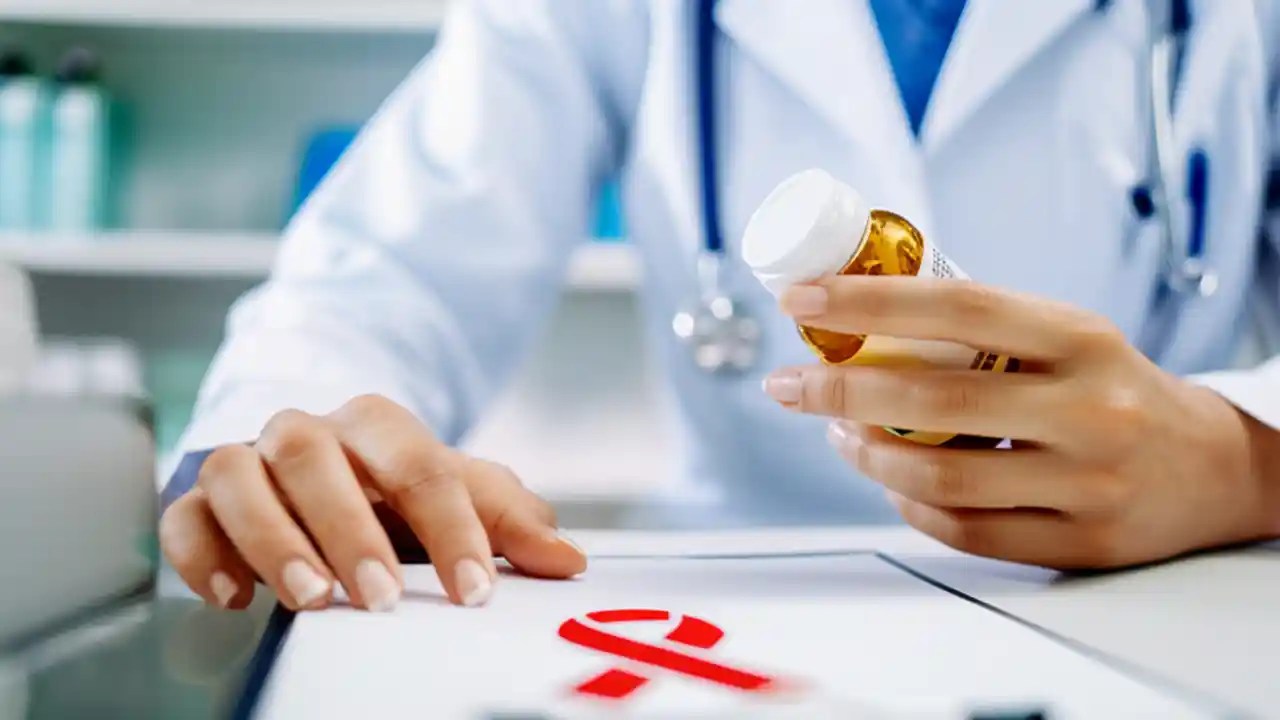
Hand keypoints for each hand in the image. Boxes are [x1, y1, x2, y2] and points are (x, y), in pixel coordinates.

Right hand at [160, 395, 585, 610]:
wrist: (321, 464)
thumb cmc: (392, 485)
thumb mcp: (457, 492)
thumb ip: (508, 518)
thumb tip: (566, 558)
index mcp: (379, 424)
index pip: (421, 466)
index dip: (452, 529)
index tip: (475, 592)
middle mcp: (308, 433)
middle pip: (316, 457)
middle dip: (350, 529)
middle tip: (382, 598)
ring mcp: (249, 461)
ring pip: (239, 474)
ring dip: (272, 536)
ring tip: (312, 598)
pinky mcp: (200, 499)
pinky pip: (184, 513)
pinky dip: (201, 552)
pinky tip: (233, 596)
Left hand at [764, 276, 1279, 568]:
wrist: (1212, 467)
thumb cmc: (1114, 387)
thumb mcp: (1068, 335)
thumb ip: (982, 329)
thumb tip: (856, 314)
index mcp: (1081, 338)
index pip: (958, 307)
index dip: (868, 302)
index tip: (801, 300)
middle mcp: (1092, 409)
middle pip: (935, 401)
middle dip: (841, 389)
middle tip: (789, 384)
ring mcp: (1089, 483)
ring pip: (941, 478)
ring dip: (867, 456)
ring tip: (839, 432)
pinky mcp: (1083, 543)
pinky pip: (966, 532)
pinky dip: (909, 506)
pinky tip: (890, 481)